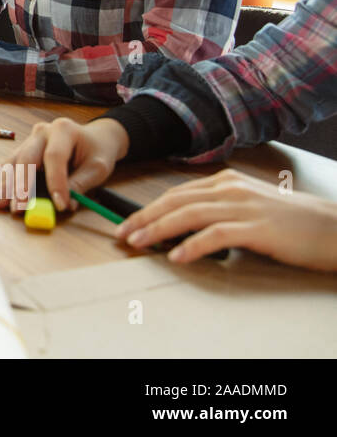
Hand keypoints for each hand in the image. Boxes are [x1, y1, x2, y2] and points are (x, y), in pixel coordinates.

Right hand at [0, 117, 128, 211]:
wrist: (94, 137)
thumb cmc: (97, 151)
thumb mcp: (98, 167)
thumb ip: (81, 184)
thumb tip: (65, 204)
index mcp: (63, 130)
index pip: (54, 157)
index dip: (55, 182)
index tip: (59, 205)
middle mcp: (42, 132)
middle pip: (26, 158)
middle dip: (20, 186)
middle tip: (17, 208)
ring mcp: (29, 139)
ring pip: (13, 162)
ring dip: (4, 185)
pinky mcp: (23, 150)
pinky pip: (9, 165)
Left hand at [115, 169, 336, 269]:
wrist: (333, 227)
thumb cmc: (291, 221)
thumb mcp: (249, 205)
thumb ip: (219, 209)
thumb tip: (184, 224)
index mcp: (226, 181)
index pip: (177, 193)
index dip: (149, 208)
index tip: (128, 222)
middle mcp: (230, 189)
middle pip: (175, 200)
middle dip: (143, 217)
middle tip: (122, 233)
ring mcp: (242, 206)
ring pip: (188, 214)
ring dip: (158, 229)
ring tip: (138, 242)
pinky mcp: (256, 228)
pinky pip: (215, 235)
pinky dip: (192, 245)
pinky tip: (176, 255)